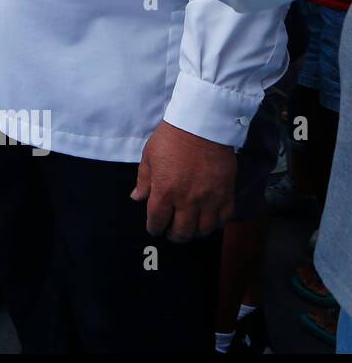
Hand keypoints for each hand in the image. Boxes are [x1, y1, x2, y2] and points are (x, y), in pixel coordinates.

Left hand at [132, 120, 236, 241]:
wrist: (201, 126)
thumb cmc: (171, 139)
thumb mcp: (149, 157)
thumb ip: (143, 181)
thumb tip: (137, 198)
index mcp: (164, 191)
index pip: (158, 221)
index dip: (155, 228)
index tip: (155, 229)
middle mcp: (187, 200)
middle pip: (182, 231)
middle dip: (174, 236)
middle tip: (172, 233)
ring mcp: (209, 199)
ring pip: (204, 229)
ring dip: (195, 233)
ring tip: (191, 229)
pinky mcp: (226, 194)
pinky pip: (224, 218)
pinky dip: (217, 224)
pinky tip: (210, 221)